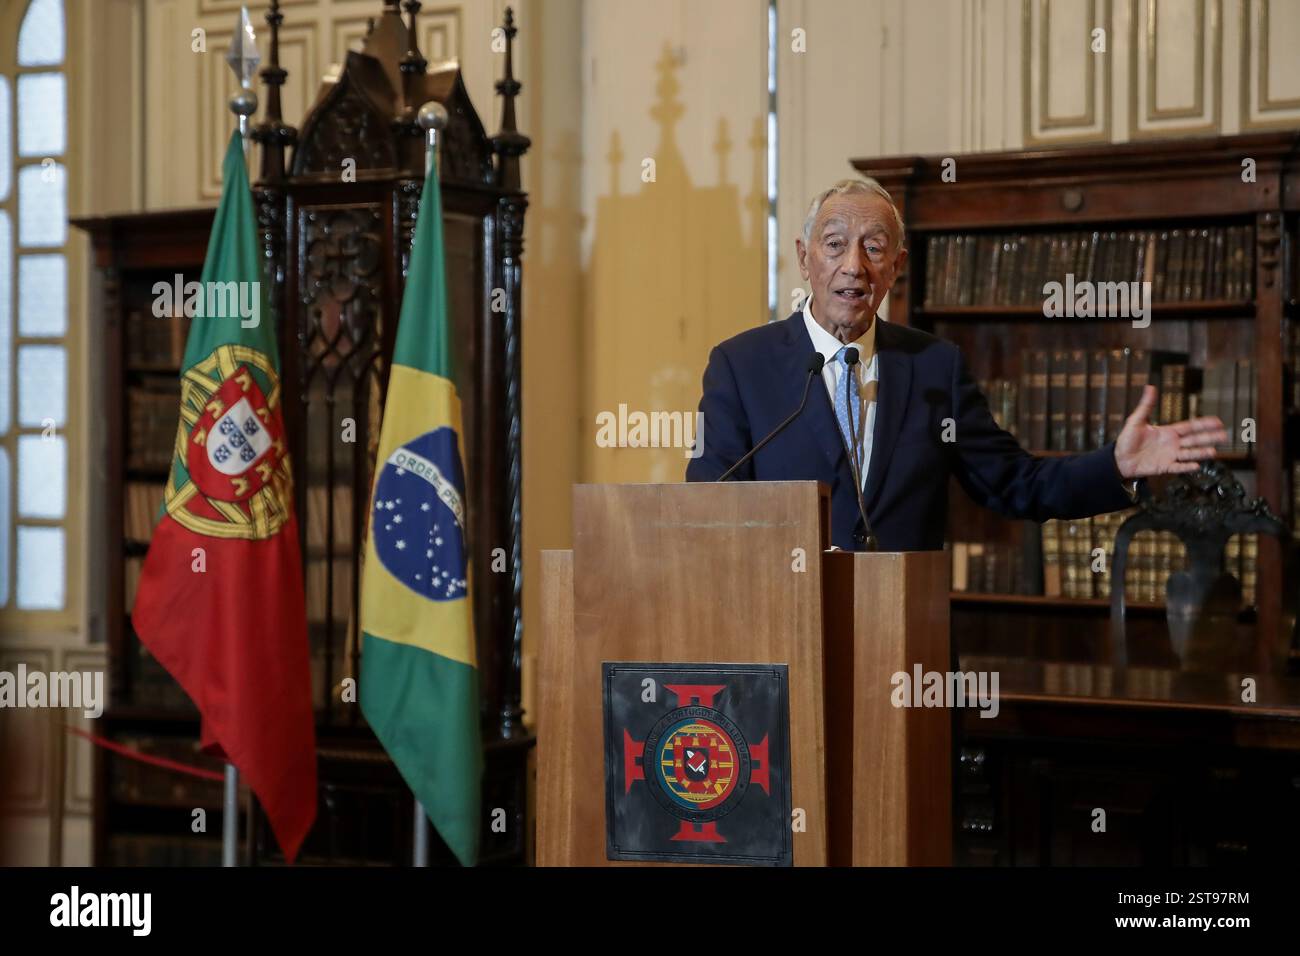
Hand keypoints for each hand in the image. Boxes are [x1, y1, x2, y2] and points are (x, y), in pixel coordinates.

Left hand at [1113, 384, 1229, 479]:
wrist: (1119, 459)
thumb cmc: (1127, 440)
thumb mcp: (1136, 421)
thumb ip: (1146, 405)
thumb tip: (1150, 387)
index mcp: (1168, 432)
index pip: (1190, 427)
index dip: (1204, 424)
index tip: (1218, 421)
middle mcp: (1172, 444)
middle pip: (1194, 440)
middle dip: (1209, 438)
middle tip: (1225, 436)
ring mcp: (1170, 456)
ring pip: (1189, 454)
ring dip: (1201, 452)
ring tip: (1214, 452)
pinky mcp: (1164, 467)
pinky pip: (1177, 467)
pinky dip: (1186, 467)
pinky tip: (1196, 466)